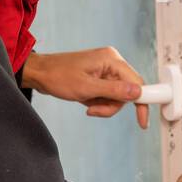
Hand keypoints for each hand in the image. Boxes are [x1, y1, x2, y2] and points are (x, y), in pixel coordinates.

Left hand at [21, 46, 150, 128]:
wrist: (39, 74)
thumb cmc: (58, 76)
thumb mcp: (87, 88)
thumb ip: (114, 91)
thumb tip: (137, 93)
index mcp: (111, 60)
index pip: (137, 82)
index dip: (142, 102)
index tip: (142, 121)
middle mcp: (111, 63)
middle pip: (127, 91)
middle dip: (112, 105)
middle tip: (95, 109)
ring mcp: (105, 70)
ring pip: (117, 96)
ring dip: (104, 106)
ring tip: (88, 105)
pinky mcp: (99, 77)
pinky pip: (107, 95)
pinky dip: (98, 103)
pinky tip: (86, 101)